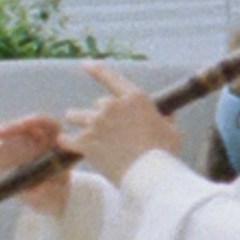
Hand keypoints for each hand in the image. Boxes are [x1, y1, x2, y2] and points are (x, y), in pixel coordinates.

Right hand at [0, 107, 79, 213]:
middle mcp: (35, 138)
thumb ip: (46, 191)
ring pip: (1, 129)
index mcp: (54, 143)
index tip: (24, 124)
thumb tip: (39, 188)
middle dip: (10, 126)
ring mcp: (16, 142)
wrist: (48, 198)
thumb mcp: (53, 195)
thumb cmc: (55, 194)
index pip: (47, 123)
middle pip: (21, 124)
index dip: (35, 121)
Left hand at [67, 65, 172, 184]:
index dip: (97, 70)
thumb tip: (167, 115)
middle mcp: (112, 106)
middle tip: (109, 131)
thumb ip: (166, 119)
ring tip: (84, 134)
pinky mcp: (85, 142)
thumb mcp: (172, 131)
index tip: (85, 65)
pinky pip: (66, 138)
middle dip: (102, 115)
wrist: (148, 175)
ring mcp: (96, 124)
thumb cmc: (165, 153)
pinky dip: (67, 141)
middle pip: (98, 104)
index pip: (111, 77)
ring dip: (79, 123)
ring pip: (75, 116)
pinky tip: (67, 144)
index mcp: (134, 98)